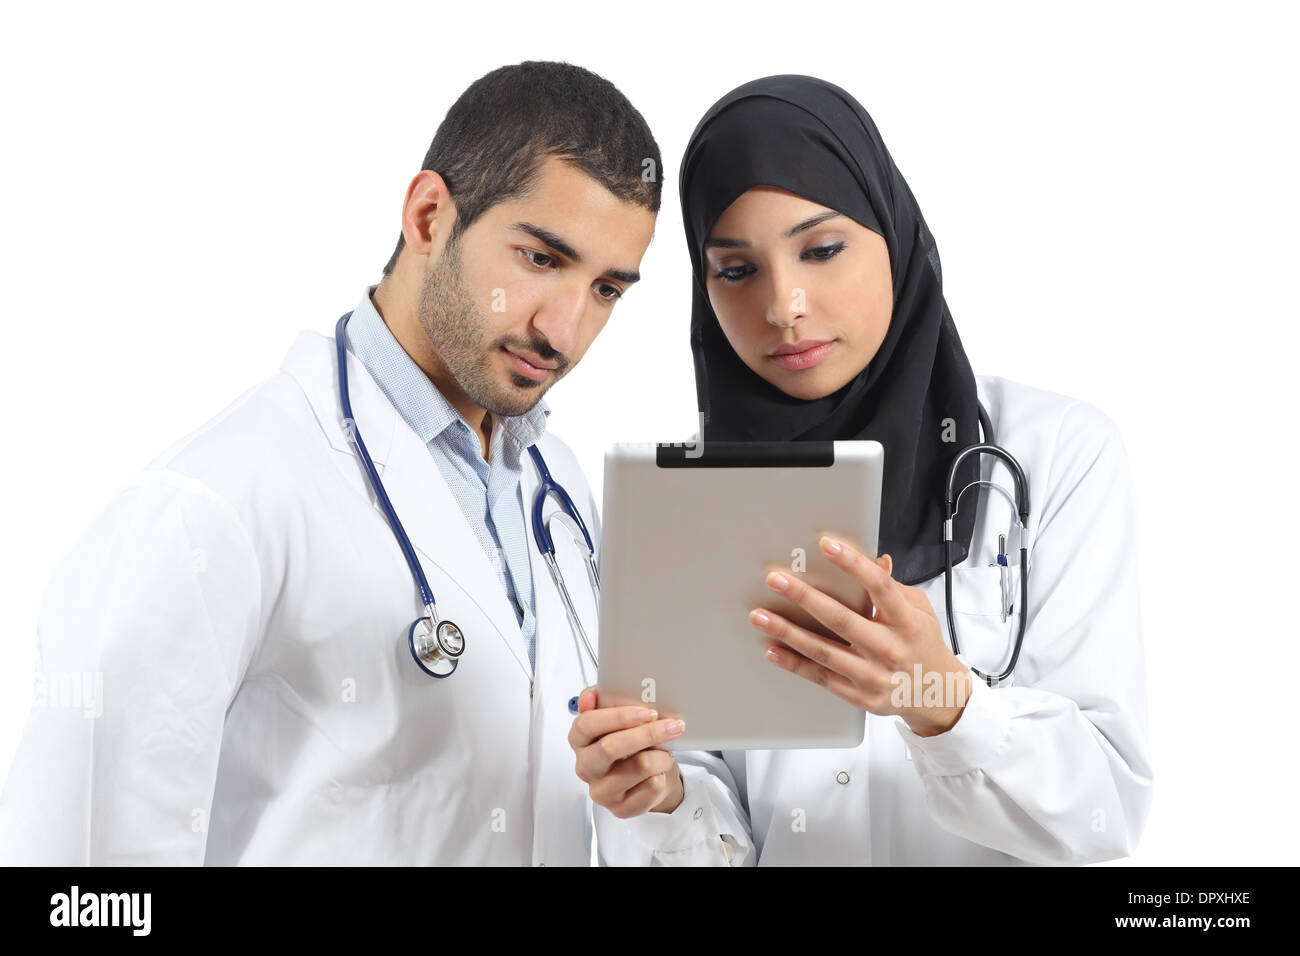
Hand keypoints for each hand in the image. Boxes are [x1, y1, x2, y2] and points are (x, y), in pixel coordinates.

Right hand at [568, 687, 685, 816]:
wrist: (648, 772)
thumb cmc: (631, 740)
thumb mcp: (619, 714)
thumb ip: (605, 699)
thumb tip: (590, 697)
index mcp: (580, 740)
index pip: (587, 725)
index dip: (617, 716)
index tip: (646, 712)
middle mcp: (586, 766)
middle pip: (609, 748)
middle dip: (645, 734)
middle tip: (669, 726)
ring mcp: (601, 790)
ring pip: (635, 769)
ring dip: (659, 757)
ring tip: (668, 751)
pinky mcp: (619, 809)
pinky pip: (645, 795)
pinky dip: (659, 780)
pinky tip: (662, 772)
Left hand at [749, 538, 973, 736]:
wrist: (936, 692)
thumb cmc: (922, 644)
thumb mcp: (919, 610)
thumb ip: (894, 587)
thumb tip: (874, 561)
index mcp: (907, 623)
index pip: (880, 587)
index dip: (854, 564)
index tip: (827, 545)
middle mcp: (890, 649)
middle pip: (842, 619)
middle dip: (805, 597)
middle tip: (776, 580)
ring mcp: (874, 676)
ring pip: (824, 651)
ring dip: (788, 632)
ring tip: (761, 615)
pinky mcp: (860, 697)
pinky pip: (820, 677)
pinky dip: (794, 663)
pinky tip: (773, 649)